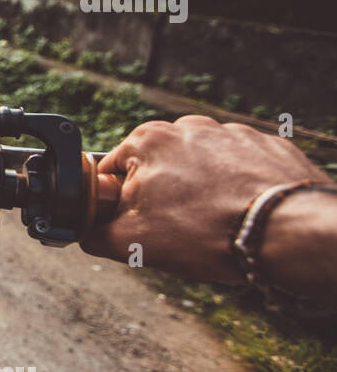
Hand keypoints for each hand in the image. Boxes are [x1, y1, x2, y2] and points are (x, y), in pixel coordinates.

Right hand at [81, 115, 333, 286]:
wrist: (286, 232)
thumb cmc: (207, 232)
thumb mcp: (132, 244)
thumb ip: (94, 234)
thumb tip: (85, 232)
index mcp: (147, 141)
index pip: (111, 171)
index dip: (116, 202)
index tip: (133, 223)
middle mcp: (188, 128)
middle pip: (157, 166)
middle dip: (159, 195)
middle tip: (174, 229)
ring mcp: (232, 134)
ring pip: (199, 167)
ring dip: (198, 191)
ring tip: (211, 224)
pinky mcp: (268, 147)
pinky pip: (238, 169)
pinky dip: (235, 188)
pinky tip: (240, 213)